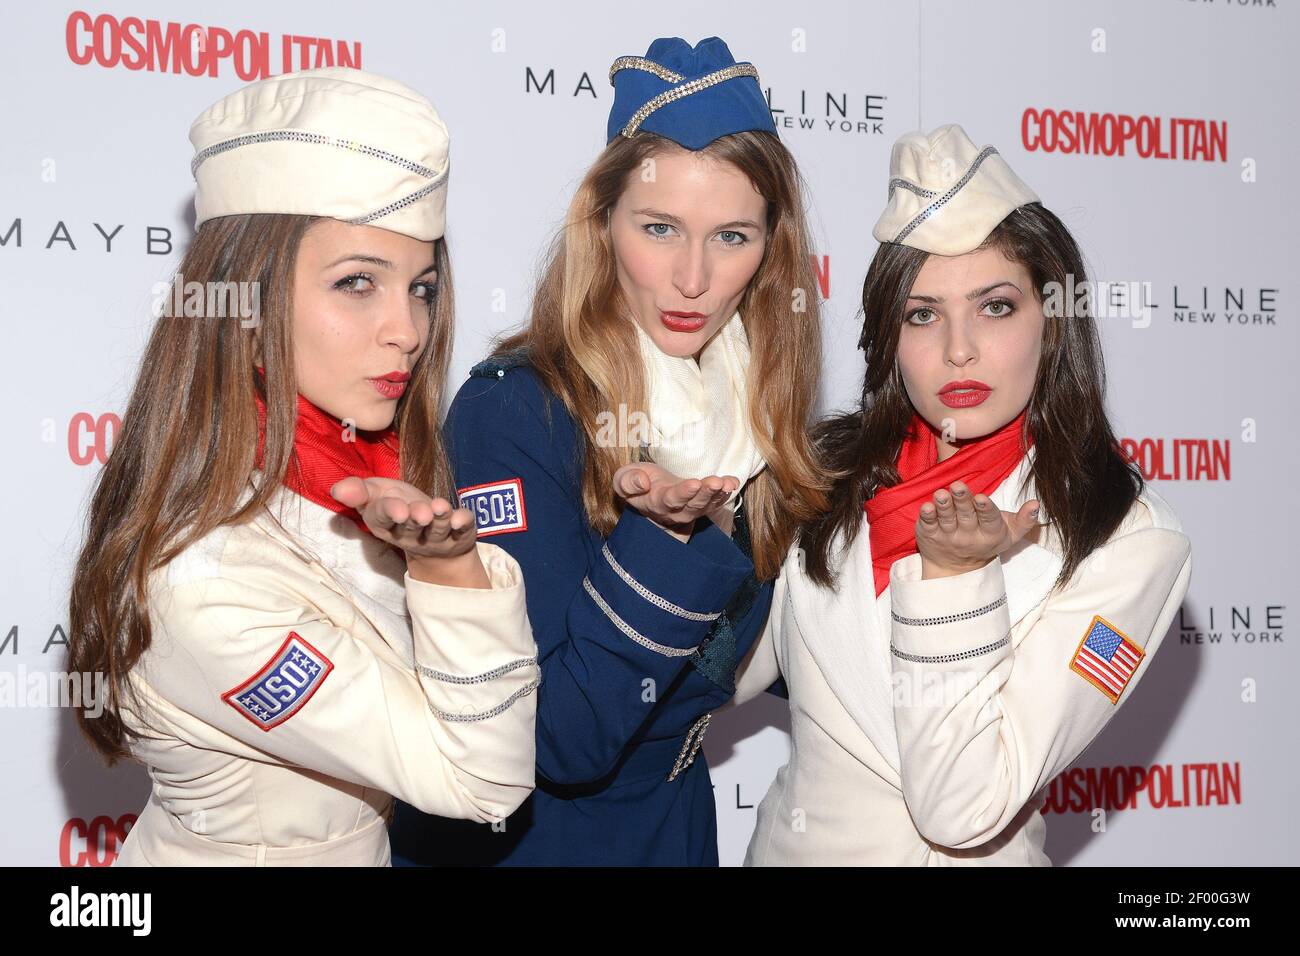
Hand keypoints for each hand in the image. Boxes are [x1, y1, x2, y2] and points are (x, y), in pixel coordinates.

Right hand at [330, 476, 487, 586]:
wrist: (432, 540)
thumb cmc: (398, 508)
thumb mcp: (376, 495)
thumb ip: (358, 491)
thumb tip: (338, 489)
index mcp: (386, 524)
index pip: (384, 518)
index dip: (391, 513)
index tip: (399, 511)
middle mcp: (410, 534)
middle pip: (412, 526)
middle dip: (416, 518)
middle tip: (422, 513)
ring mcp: (436, 537)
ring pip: (437, 529)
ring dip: (440, 519)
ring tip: (441, 508)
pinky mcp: (459, 535)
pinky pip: (462, 530)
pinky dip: (463, 523)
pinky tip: (462, 517)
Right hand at [612, 462, 739, 542]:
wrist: (647, 491)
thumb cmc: (636, 483)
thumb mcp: (623, 479)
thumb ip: (627, 482)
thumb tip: (642, 482)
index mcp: (655, 503)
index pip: (670, 500)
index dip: (683, 493)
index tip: (694, 483)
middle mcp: (675, 511)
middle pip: (692, 505)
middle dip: (705, 493)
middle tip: (716, 482)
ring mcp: (690, 510)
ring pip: (705, 505)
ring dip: (717, 494)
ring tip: (727, 483)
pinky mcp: (701, 505)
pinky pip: (714, 501)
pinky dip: (725, 493)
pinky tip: (733, 482)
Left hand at [915, 479, 1040, 578]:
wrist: (956, 568)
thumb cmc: (986, 540)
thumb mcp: (1009, 534)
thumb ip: (1024, 520)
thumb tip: (1036, 503)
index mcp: (990, 534)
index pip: (989, 520)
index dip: (985, 509)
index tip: (981, 498)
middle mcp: (968, 536)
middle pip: (966, 516)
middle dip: (962, 501)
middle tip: (957, 486)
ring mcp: (947, 536)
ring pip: (946, 520)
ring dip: (943, 506)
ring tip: (940, 494)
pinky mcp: (929, 534)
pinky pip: (928, 525)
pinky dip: (926, 516)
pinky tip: (926, 507)